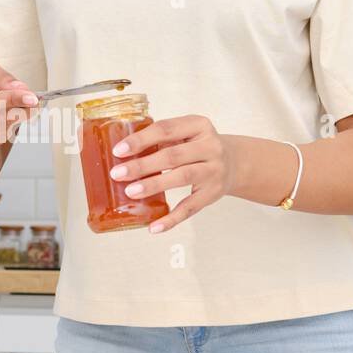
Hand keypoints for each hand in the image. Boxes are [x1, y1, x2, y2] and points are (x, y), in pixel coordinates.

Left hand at [108, 114, 236, 232]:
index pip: (166, 129)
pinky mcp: (213, 193)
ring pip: (182, 177)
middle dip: (143, 165)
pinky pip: (190, 207)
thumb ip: (161, 139)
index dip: (141, 140)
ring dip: (154, 185)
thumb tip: (122, 154)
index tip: (119, 151)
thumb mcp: (186, 134)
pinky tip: (154, 226)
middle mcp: (210, 146)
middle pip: (173, 155)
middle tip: (118, 173)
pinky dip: (171, 219)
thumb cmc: (198, 147)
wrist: (234, 163)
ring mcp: (214, 170)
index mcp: (198, 125)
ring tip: (131, 192)